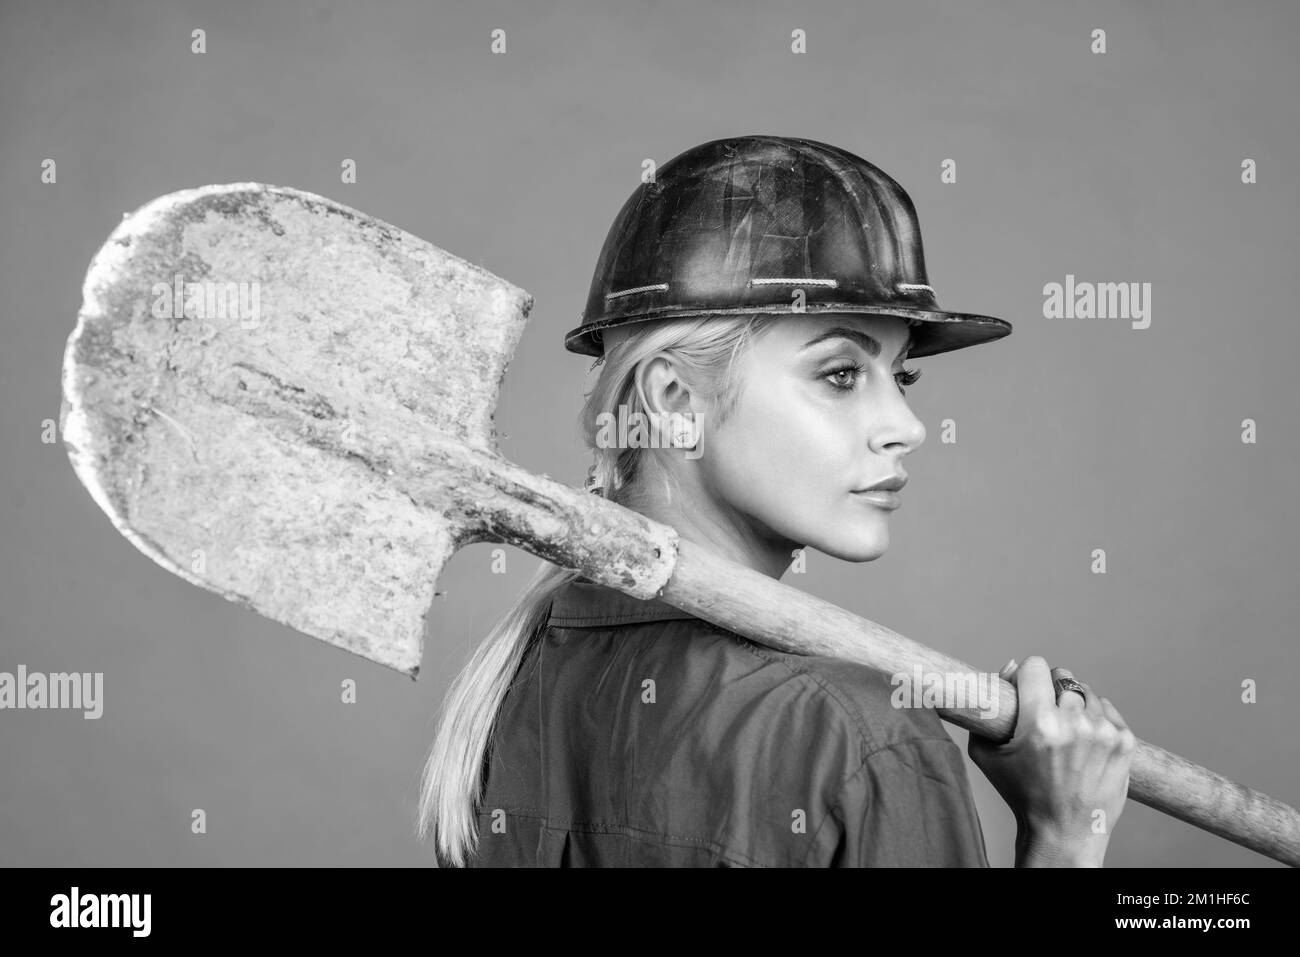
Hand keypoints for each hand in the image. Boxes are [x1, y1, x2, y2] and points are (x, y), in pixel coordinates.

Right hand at [967, 656, 1136, 866]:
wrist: (1064, 832)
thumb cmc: (1021, 793)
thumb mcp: (986, 754)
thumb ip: (987, 708)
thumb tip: (1009, 666)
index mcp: (1039, 724)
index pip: (1035, 666)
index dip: (1025, 675)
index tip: (1024, 689)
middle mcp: (1075, 724)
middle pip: (1062, 676)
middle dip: (1051, 690)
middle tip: (1045, 714)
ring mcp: (1104, 732)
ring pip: (1085, 691)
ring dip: (1074, 703)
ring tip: (1066, 732)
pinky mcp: (1125, 741)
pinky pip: (1106, 708)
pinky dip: (1095, 717)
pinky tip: (1084, 741)